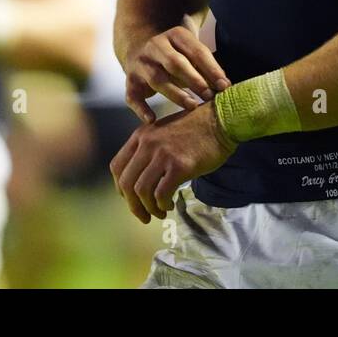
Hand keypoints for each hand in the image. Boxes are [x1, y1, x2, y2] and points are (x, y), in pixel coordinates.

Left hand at [109, 101, 236, 222]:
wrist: (221, 120)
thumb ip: (149, 149)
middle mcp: (148, 144)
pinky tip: (170, 205)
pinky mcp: (180, 165)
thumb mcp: (164, 132)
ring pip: (141, 191)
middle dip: (133, 205)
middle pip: (126, 182)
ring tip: (160, 212)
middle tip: (144, 216)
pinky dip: (162, 204)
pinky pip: (161, 193)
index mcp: (141, 135)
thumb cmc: (196, 129)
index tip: (131, 199)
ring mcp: (163, 154)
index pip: (117, 167)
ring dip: (148, 208)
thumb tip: (141, 177)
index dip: (120, 188)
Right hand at [122, 25, 230, 121]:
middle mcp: (155, 46)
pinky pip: (133, 96)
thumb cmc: (176, 54)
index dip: (211, 69)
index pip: (196, 51)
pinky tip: (152, 119)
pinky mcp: (130, 81)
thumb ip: (205, 66)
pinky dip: (141, 109)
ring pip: (157, 78)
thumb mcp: (190, 52)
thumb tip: (225, 86)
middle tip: (209, 96)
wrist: (139, 46)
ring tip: (192, 106)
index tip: (224, 86)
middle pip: (175, 63)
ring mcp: (140, 63)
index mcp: (175, 35)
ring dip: (176, 94)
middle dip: (194, 80)